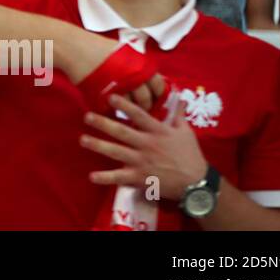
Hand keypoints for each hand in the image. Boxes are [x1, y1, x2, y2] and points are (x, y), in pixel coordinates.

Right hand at [67, 32, 166, 112]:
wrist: (74, 47)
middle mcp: (134, 78)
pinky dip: (112, 111)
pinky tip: (110, 109)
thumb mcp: (123, 50)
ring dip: (127, 111)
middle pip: (146, 101)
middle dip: (144, 108)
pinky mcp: (104, 97)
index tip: (154, 100)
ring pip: (129, 107)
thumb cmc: (97, 46)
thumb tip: (147, 78)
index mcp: (141, 66)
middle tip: (140, 110)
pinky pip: (113, 110)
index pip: (159, 87)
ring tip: (124, 111)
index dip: (158, 96)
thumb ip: (137, 64)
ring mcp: (119, 88)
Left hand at [81, 92, 208, 200]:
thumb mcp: (186, 132)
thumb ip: (178, 115)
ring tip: (83, 140)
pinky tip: (91, 176)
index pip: (138, 115)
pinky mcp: (140, 178)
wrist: (196, 183)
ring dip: (98, 145)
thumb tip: (180, 97)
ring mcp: (142, 162)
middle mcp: (147, 144)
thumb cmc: (190, 155)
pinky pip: (120, 178)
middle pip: (121, 132)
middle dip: (102, 123)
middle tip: (86, 116)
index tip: (109, 96)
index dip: (124, 105)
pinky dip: (105, 178)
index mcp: (157, 132)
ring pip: (116, 152)